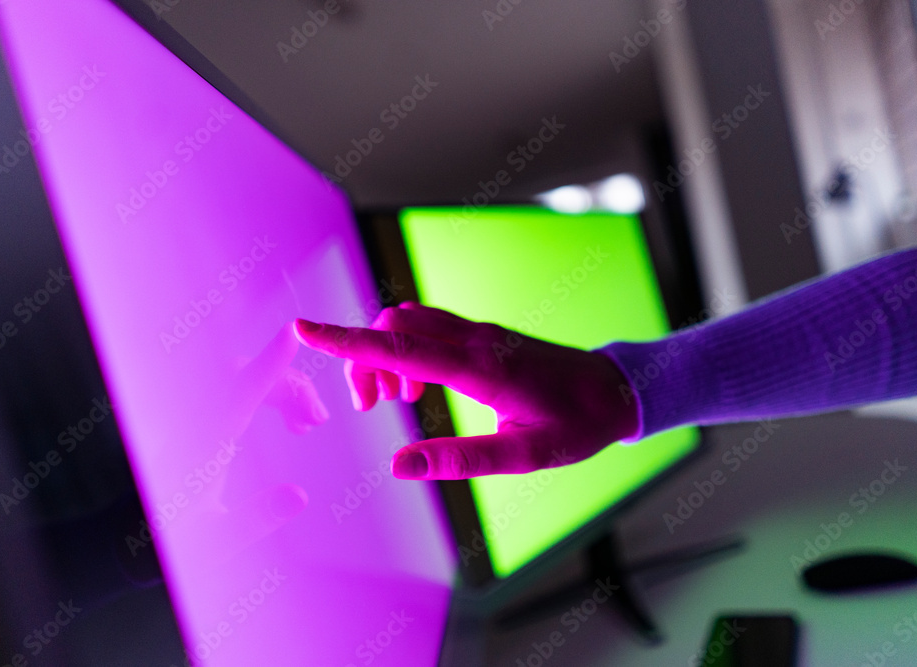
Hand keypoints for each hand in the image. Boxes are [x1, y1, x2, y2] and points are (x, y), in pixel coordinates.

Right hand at [292, 302, 637, 479]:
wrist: (613, 390)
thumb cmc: (574, 425)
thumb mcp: (524, 455)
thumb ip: (461, 460)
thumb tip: (398, 466)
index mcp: (480, 367)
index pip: (400, 348)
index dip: (348, 342)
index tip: (304, 330)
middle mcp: (474, 340)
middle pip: (394, 326)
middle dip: (364, 358)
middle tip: (369, 407)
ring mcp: (477, 333)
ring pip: (409, 323)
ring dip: (385, 354)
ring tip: (395, 400)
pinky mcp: (480, 335)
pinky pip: (427, 328)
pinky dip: (407, 351)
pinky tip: (419, 386)